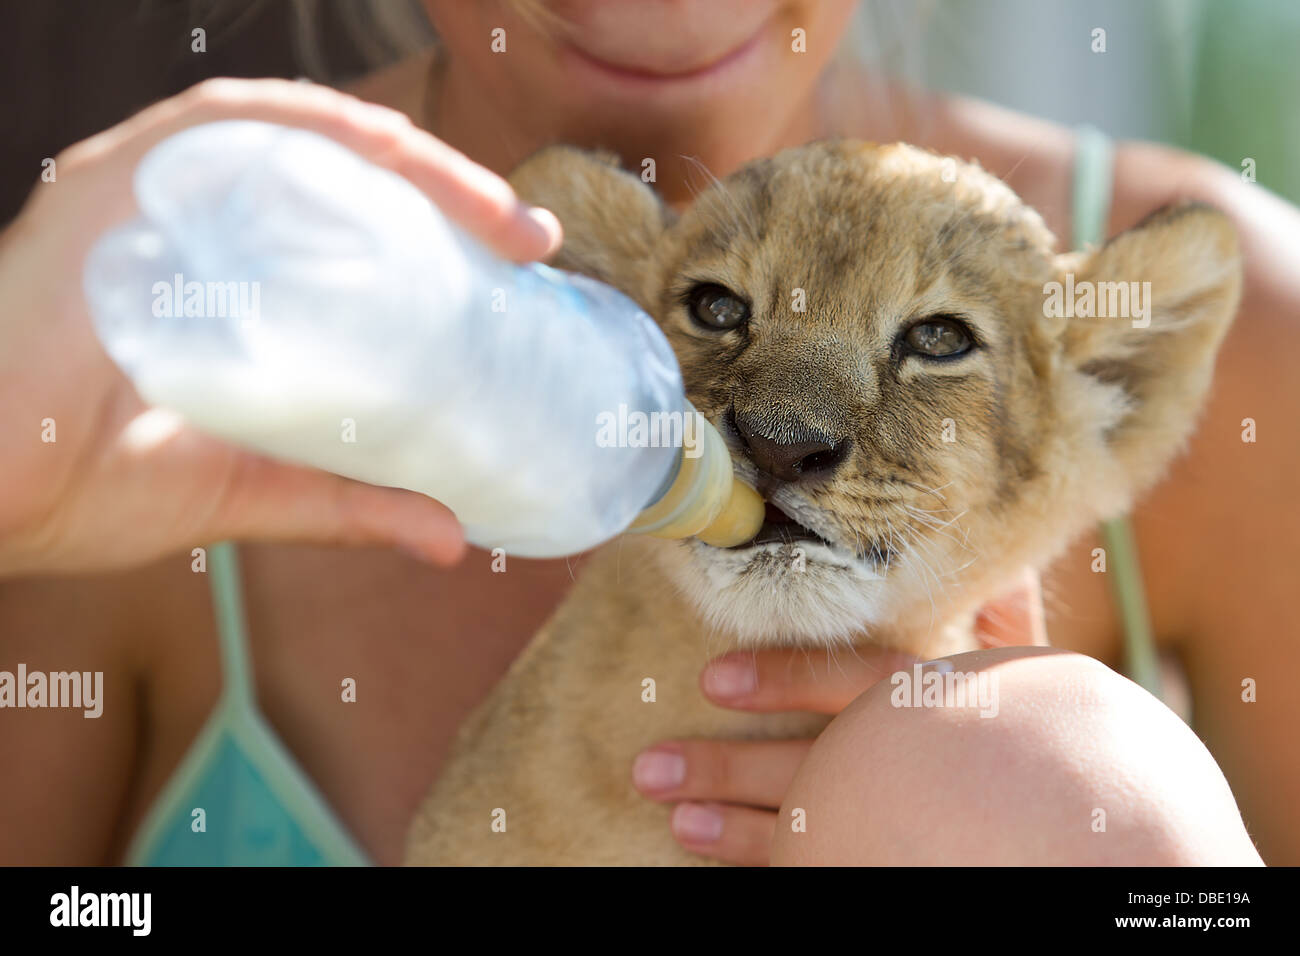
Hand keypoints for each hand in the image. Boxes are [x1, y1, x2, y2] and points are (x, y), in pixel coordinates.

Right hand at [0, 78, 561, 575]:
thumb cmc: (83, 484)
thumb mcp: (250, 490)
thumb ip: (346, 502)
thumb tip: (454, 537)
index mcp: (223, 280)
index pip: (348, 223)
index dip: (442, 227)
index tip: (525, 263)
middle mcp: (192, 224)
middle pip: (339, 173)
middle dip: (447, 191)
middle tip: (529, 241)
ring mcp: (153, 198)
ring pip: (299, 134)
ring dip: (407, 158)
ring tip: (492, 214)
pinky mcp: (113, 187)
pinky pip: (224, 122)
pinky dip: (314, 126)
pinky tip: (390, 154)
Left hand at [632, 568, 1048, 863]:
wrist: (1120, 822)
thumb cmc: (1063, 723)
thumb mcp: (1033, 657)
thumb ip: (999, 604)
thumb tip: (986, 545)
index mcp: (959, 702)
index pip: (864, 686)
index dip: (784, 682)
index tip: (710, 681)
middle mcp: (932, 765)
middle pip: (822, 769)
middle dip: (732, 770)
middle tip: (651, 767)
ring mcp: (920, 819)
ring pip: (819, 832)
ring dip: (736, 828)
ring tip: (671, 813)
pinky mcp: (907, 857)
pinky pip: (832, 869)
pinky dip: (772, 868)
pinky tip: (719, 858)